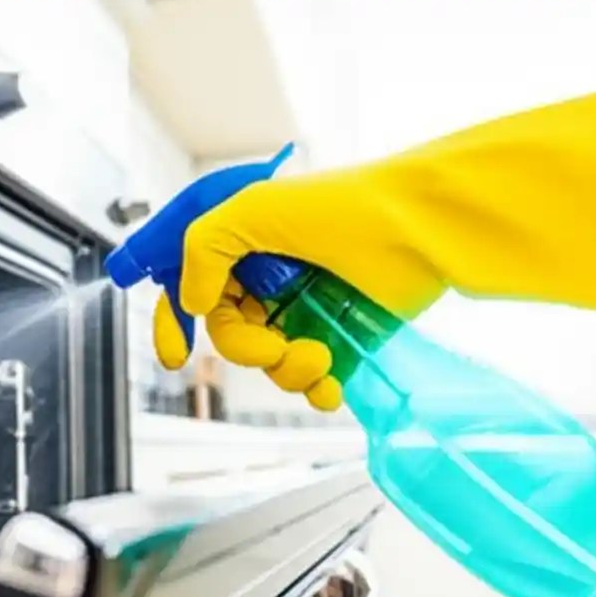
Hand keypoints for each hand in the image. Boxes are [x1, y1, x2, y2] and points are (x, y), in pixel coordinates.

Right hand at [154, 170, 448, 411]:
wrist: (421, 227)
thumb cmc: (343, 207)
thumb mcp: (253, 210)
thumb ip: (203, 249)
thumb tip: (189, 301)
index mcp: (243, 243)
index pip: (191, 287)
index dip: (174, 322)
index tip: (177, 355)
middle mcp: (270, 277)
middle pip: (229, 333)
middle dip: (247, 349)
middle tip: (274, 347)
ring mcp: (305, 308)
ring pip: (270, 362)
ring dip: (288, 371)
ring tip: (320, 357)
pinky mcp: (342, 333)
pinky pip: (314, 378)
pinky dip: (317, 389)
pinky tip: (330, 388)